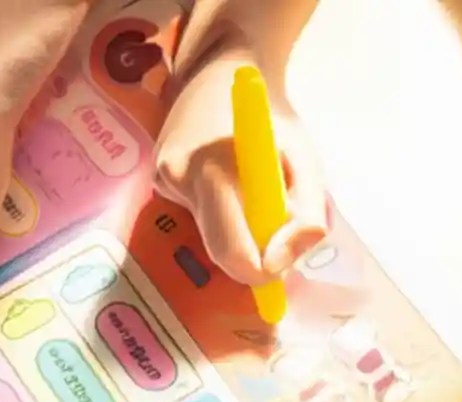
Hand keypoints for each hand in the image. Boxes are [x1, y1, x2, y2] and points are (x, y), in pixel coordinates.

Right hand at [154, 42, 327, 285]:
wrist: (221, 72)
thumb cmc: (271, 118)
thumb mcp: (305, 163)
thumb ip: (305, 218)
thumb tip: (280, 263)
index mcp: (215, 168)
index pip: (233, 251)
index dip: (263, 268)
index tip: (284, 259)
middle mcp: (177, 177)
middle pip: (218, 250)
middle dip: (253, 251)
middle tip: (275, 225)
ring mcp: (161, 182)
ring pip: (209, 236)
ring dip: (238, 228)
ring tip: (248, 188)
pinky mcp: (156, 184)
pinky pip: (197, 220)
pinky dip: (221, 215)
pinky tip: (225, 183)